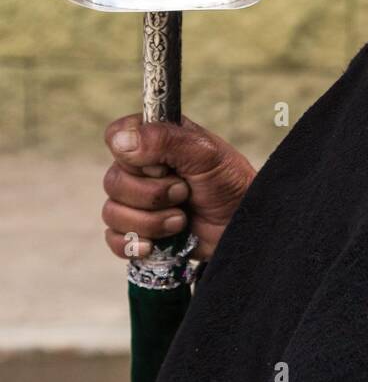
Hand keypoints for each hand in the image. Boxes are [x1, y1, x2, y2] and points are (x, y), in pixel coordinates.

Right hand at [102, 113, 256, 263]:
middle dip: (153, 195)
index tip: (164, 166)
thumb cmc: (229, 184)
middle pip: (113, 181)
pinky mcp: (137, 232)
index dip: (134, 157)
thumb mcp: (205, 154)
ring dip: (151, 221)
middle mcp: (141, 169)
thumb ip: (165, 140)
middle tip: (184, 193)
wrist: (241, 227)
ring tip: (182, 220)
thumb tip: (120, 141)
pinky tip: (156, 245)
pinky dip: (134, 244)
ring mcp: (137, 202)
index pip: (116, 136)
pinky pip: (114, 239)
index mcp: (154, 141)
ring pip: (112, 212)